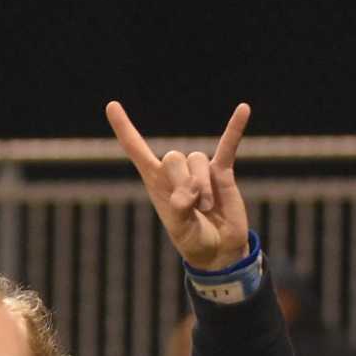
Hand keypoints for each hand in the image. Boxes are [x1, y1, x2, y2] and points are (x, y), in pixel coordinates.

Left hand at [107, 100, 252, 270]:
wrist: (219, 250)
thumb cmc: (194, 241)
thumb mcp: (181, 231)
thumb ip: (180, 212)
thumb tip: (188, 194)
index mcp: (155, 183)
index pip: (137, 150)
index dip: (124, 129)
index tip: (112, 105)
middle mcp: (175, 172)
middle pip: (173, 157)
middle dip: (182, 182)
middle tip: (191, 207)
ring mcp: (200, 169)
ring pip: (198, 159)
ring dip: (203, 188)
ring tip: (207, 209)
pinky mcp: (223, 171)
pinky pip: (228, 145)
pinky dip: (235, 128)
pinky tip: (243, 108)